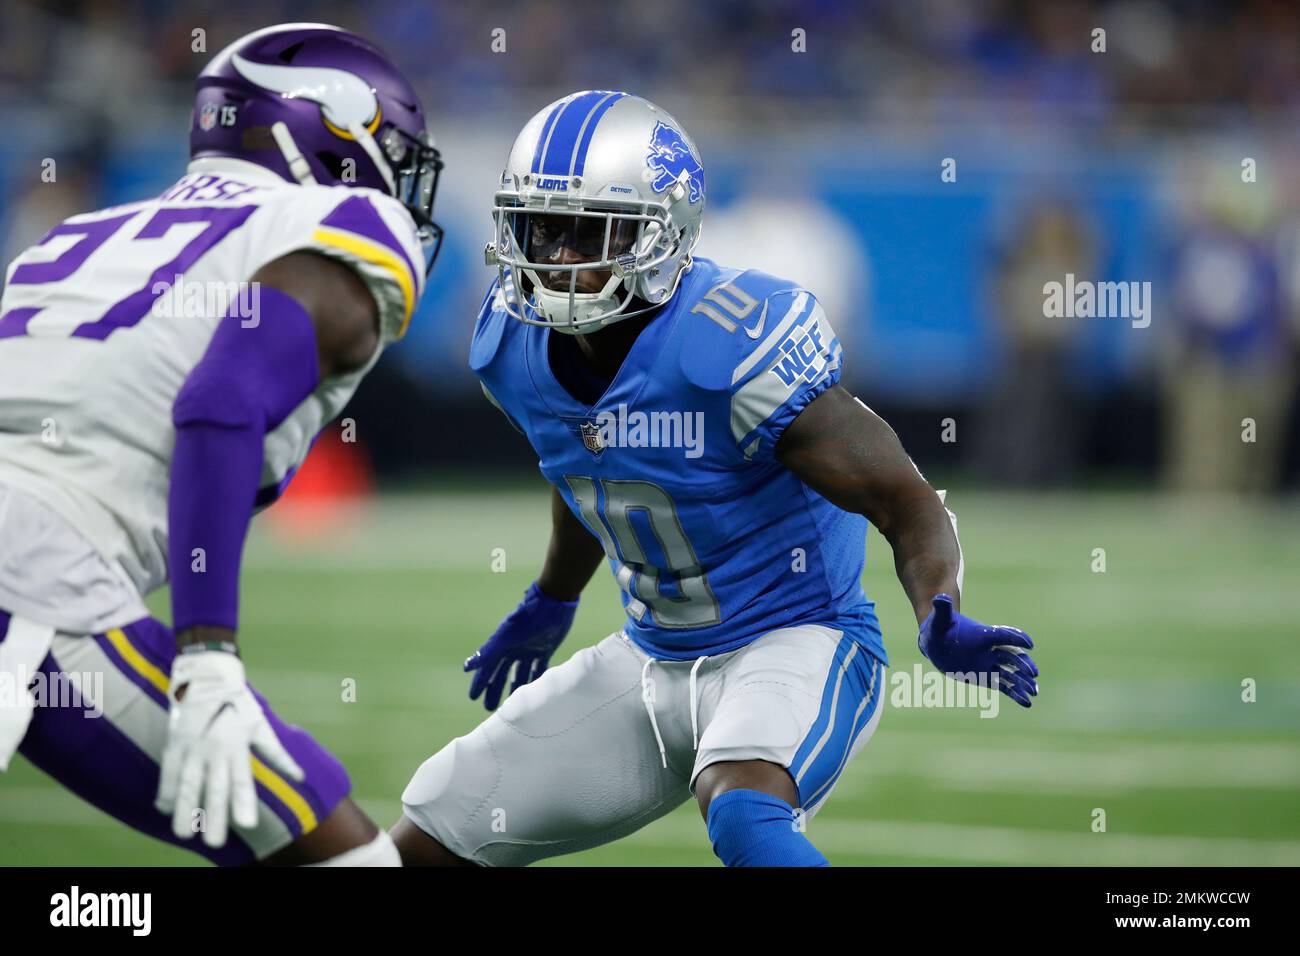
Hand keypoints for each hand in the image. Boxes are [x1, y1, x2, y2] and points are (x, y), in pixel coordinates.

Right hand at [155, 651, 303, 846]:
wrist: (208, 675)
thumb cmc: (239, 703)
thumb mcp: (261, 726)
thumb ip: (278, 755)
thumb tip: (301, 777)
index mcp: (238, 747)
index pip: (241, 781)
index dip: (243, 802)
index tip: (247, 824)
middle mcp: (215, 750)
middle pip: (214, 789)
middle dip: (214, 817)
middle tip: (214, 842)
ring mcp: (192, 747)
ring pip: (188, 784)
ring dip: (184, 810)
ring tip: (184, 833)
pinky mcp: (175, 743)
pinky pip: (169, 771)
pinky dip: (166, 790)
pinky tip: (164, 809)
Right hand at [465, 582, 576, 710]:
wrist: (553, 602)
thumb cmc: (528, 617)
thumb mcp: (506, 637)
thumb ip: (488, 652)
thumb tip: (466, 667)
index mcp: (502, 646)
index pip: (488, 669)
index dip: (480, 683)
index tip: (473, 697)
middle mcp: (513, 649)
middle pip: (501, 674)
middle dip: (495, 689)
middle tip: (489, 708)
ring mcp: (529, 649)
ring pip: (519, 673)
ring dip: (515, 687)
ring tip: (512, 704)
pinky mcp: (545, 649)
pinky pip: (538, 669)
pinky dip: (535, 679)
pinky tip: (535, 692)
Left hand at [918, 594, 1038, 707]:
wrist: (936, 641)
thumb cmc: (939, 627)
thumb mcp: (939, 619)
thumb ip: (943, 609)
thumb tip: (940, 597)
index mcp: (983, 635)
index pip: (1002, 635)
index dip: (1016, 638)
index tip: (1029, 644)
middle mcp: (990, 650)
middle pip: (1012, 656)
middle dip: (1023, 664)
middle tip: (1033, 674)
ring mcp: (989, 664)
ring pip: (1011, 673)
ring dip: (1024, 681)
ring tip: (1034, 691)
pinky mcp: (985, 677)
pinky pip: (1003, 686)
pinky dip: (1016, 694)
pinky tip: (1027, 703)